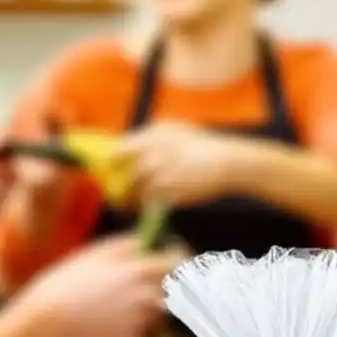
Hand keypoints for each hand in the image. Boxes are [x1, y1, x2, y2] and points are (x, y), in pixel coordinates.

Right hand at [15, 236, 184, 336]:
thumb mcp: (92, 256)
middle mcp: (144, 296)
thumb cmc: (64, 283)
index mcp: (136, 271)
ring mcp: (139, 320)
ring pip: (154, 311)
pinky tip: (103, 320)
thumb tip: (145, 242)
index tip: (174, 256)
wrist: (45, 322)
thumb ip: (124, 246)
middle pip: (169, 289)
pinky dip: (129, 325)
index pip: (176, 262)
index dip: (178, 258)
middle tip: (135, 283)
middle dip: (159, 285)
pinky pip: (140, 329)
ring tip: (111, 303)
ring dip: (144, 306)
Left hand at [122, 122, 241, 205]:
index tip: (109, 168)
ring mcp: (162, 174)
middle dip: (122, 185)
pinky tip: (150, 205)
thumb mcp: (177, 131)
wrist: (228, 163)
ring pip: (138, 190)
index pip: (120, 149)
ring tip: (133, 202)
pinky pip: (151, 202)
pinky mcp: (170, 192)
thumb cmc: (204, 147)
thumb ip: (152, 138)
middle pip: (128, 174)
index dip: (111, 161)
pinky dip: (148, 205)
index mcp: (154, 135)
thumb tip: (129, 148)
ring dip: (134, 198)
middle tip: (120, 192)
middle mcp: (155, 153)